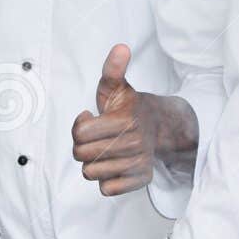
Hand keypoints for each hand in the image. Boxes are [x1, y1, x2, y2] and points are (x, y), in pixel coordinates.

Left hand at [73, 44, 194, 195]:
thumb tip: (120, 47)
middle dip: (82, 145)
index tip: (90, 117)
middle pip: (81, 155)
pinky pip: (106, 190)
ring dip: (92, 162)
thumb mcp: (118, 87)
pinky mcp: (138, 180)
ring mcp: (137, 164)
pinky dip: (105, 180)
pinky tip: (112, 165)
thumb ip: (113, 69)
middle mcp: (133, 143)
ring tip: (103, 150)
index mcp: (125, 120)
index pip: (80, 132)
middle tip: (95, 136)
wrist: (160, 127)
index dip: (79, 125)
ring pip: (90, 173)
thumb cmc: (130, 108)